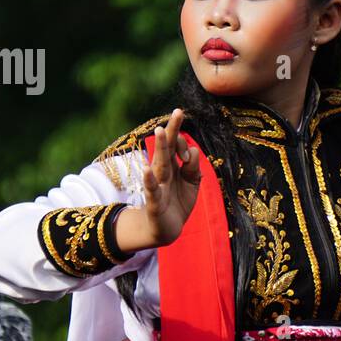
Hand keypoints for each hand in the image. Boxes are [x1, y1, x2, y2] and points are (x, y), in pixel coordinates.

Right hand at [141, 108, 200, 246]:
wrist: (166, 230)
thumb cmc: (177, 202)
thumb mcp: (191, 184)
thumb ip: (193, 168)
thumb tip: (194, 151)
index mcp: (173, 166)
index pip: (177, 146)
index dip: (185, 143)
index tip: (189, 154)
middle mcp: (163, 172)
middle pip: (168, 149)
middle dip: (173, 131)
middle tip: (178, 111)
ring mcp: (158, 186)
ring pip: (160, 164)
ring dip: (162, 148)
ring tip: (160, 130)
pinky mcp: (155, 204)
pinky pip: (152, 190)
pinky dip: (149, 181)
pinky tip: (146, 169)